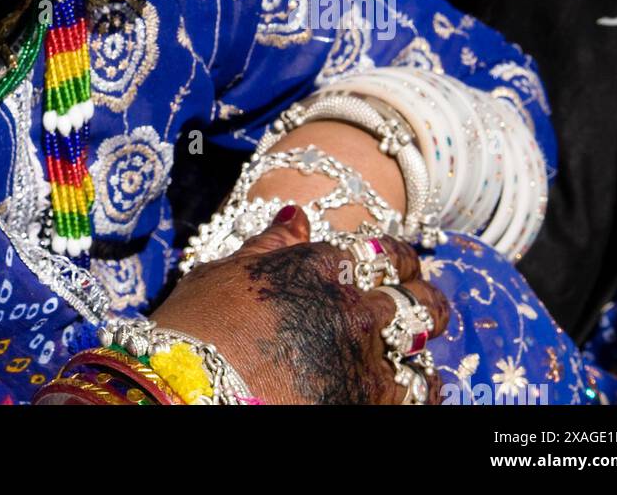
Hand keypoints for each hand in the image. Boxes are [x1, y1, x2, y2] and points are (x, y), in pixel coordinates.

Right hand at [153, 206, 447, 403]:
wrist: (192, 392)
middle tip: (421, 296)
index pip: (375, 253)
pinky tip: (417, 381)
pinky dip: (424, 383)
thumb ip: (269, 245)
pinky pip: (420, 389)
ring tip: (421, 339)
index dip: (389, 258)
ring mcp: (366, 355)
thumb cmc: (195, 332)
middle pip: (412, 291)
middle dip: (419, 291)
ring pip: (421, 337)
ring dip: (423, 334)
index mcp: (317, 264)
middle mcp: (351, 304)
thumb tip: (296, 215)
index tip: (391, 264)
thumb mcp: (225, 274)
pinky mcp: (374, 401)